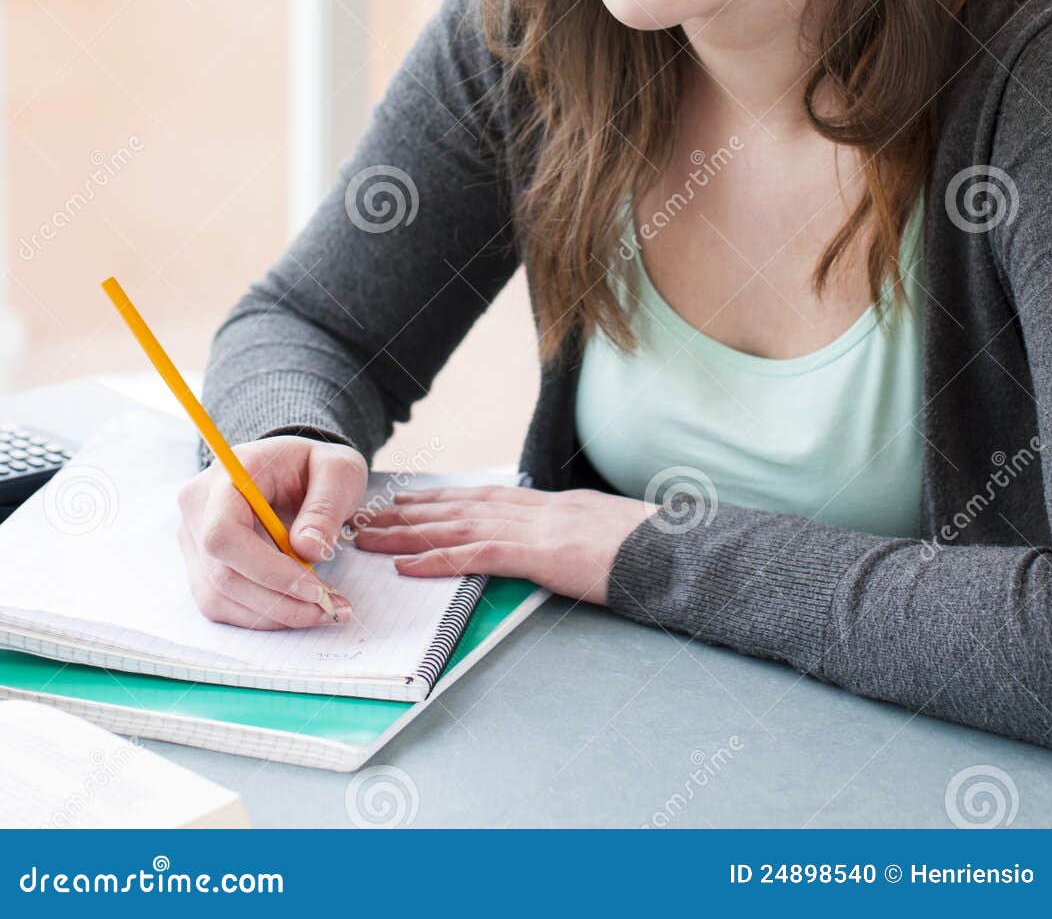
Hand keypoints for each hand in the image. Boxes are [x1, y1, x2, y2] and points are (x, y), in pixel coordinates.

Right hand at [177, 435, 368, 628]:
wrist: (293, 468)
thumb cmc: (315, 466)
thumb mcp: (338, 470)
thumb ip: (326, 505)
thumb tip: (308, 550)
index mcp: (229, 474)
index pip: (224, 533)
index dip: (266, 570)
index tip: (314, 589)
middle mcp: (199, 507)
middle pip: (223, 574)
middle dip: (279, 600)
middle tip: (330, 608)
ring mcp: (194, 538)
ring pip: (221, 597)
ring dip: (274, 614)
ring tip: (323, 609)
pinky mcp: (201, 565)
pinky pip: (223, 604)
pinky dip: (263, 614)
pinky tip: (299, 608)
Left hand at [355, 483, 655, 604]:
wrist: (672, 549)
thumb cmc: (642, 548)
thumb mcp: (597, 534)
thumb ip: (564, 534)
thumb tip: (545, 543)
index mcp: (545, 504)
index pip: (478, 497)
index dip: (435, 499)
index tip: (402, 501)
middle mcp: (532, 508)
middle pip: (456, 506)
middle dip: (408, 512)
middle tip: (367, 515)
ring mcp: (534, 528)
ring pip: (456, 525)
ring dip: (407, 533)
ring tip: (370, 537)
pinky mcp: (539, 553)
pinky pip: (478, 555)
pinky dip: (439, 559)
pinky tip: (408, 566)